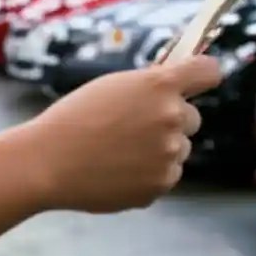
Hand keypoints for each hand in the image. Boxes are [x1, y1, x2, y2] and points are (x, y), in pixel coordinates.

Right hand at [18, 56, 221, 213]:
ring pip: (179, 149)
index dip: (204, 75)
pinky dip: (149, 174)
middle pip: (193, 118)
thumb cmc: (74, 119)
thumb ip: (151, 85)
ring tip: (119, 152)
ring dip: (160, 149)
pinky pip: (166, 174)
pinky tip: (118, 170)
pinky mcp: (161, 183)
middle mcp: (172, 117)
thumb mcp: (114, 86)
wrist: (47, 162)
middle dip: (172, 120)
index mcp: (161, 85)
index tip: (199, 80)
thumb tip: (177, 83)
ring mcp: (169, 153)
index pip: (209, 71)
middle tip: (136, 127)